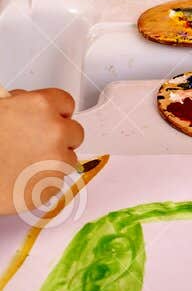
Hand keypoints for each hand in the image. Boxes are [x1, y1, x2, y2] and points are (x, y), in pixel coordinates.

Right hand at [0, 89, 83, 218]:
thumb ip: (19, 105)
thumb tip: (25, 103)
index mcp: (40, 106)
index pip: (66, 103)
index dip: (55, 112)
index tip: (49, 119)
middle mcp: (55, 131)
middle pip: (74, 132)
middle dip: (58, 138)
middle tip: (33, 144)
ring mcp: (57, 160)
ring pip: (67, 158)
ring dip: (51, 160)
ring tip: (22, 163)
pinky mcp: (52, 186)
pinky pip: (56, 181)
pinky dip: (42, 181)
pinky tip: (21, 178)